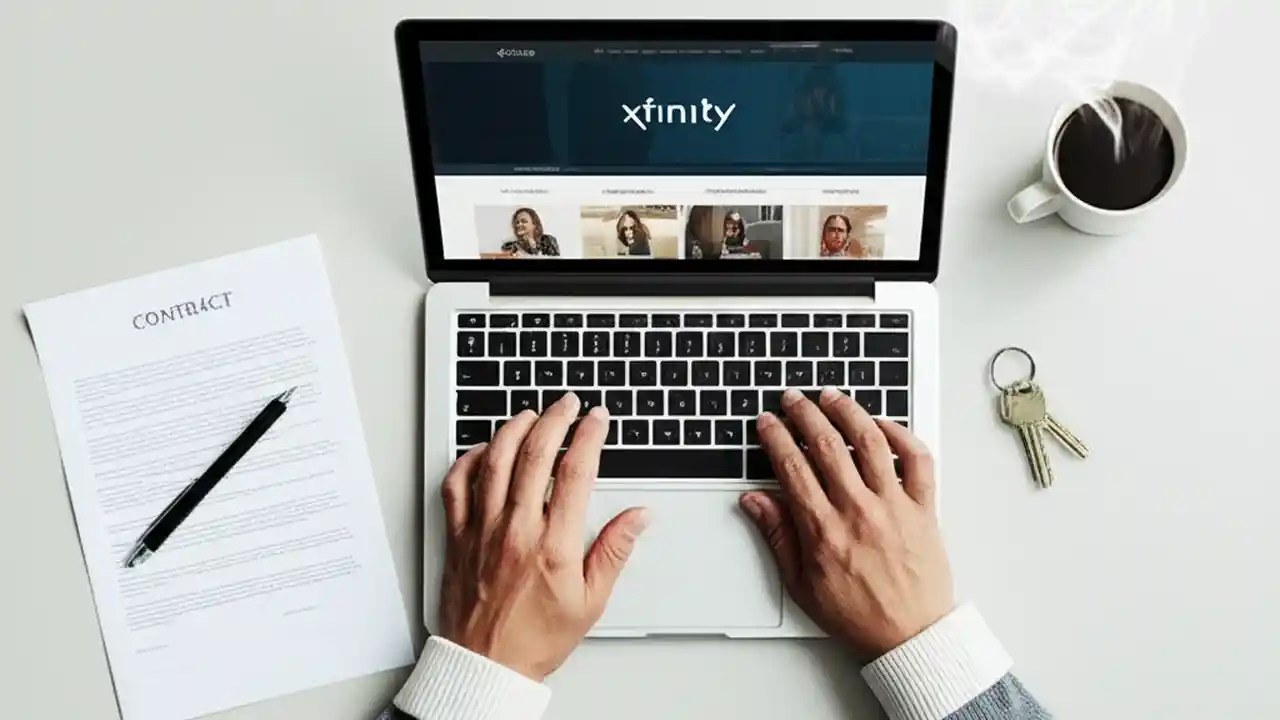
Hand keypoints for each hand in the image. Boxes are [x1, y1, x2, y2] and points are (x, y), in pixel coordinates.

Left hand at [438, 394, 647, 680]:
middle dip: (555, 418)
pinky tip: (484, 450)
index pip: (575, 472)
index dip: (589, 436)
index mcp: (553, 545)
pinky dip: (469, 460)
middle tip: (567, 404)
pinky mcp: (458, 537)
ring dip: (514, 428)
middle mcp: (516, 530)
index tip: (598, 419)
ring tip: (529, 415)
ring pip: (495, 461)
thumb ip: (614, 551)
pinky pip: (456, 486)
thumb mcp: (591, 601)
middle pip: (535, 454)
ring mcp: (482, 530)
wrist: (486, 666)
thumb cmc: (535, 640)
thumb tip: (639, 517)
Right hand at [741, 388, 953, 657]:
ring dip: (848, 411)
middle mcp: (858, 510)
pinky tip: (883, 425)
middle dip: (804, 413)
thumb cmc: (858, 615)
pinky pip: (917, 460)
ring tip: (832, 397)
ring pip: (870, 441)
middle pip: (826, 444)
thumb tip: (755, 501)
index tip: (767, 422)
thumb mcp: (801, 584)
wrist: (909, 636)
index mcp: (824, 530)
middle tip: (793, 399)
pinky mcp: (924, 508)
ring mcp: (894, 506)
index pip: (792, 467)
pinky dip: (902, 435)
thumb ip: (778, 536)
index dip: (775, 437)